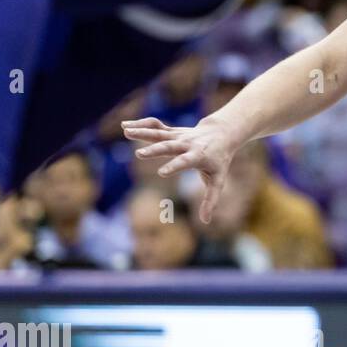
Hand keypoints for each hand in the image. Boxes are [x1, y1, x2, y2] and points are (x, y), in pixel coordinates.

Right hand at [122, 115, 244, 223]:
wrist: (222, 134)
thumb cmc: (219, 161)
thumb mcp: (218, 180)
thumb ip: (211, 200)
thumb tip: (206, 221)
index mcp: (198, 156)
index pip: (185, 162)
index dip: (174, 166)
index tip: (161, 173)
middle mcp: (187, 144)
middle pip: (169, 146)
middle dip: (155, 150)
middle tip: (139, 154)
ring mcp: (178, 136)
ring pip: (159, 133)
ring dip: (143, 133)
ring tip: (125, 131)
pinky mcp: (172, 131)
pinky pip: (155, 126)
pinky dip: (141, 125)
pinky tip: (124, 126)